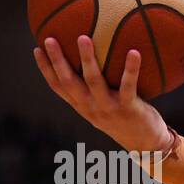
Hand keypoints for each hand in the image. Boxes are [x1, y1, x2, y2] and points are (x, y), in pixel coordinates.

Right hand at [33, 36, 168, 153]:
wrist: (146, 145)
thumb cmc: (125, 120)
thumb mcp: (104, 106)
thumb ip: (95, 89)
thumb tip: (89, 60)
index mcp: (83, 106)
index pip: (58, 87)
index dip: (46, 69)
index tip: (36, 49)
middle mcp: (91, 108)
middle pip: (69, 82)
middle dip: (57, 61)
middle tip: (49, 39)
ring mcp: (109, 109)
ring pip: (94, 82)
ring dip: (88, 59)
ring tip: (83, 38)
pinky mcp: (129, 109)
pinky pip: (128, 86)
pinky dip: (131, 69)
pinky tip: (134, 52)